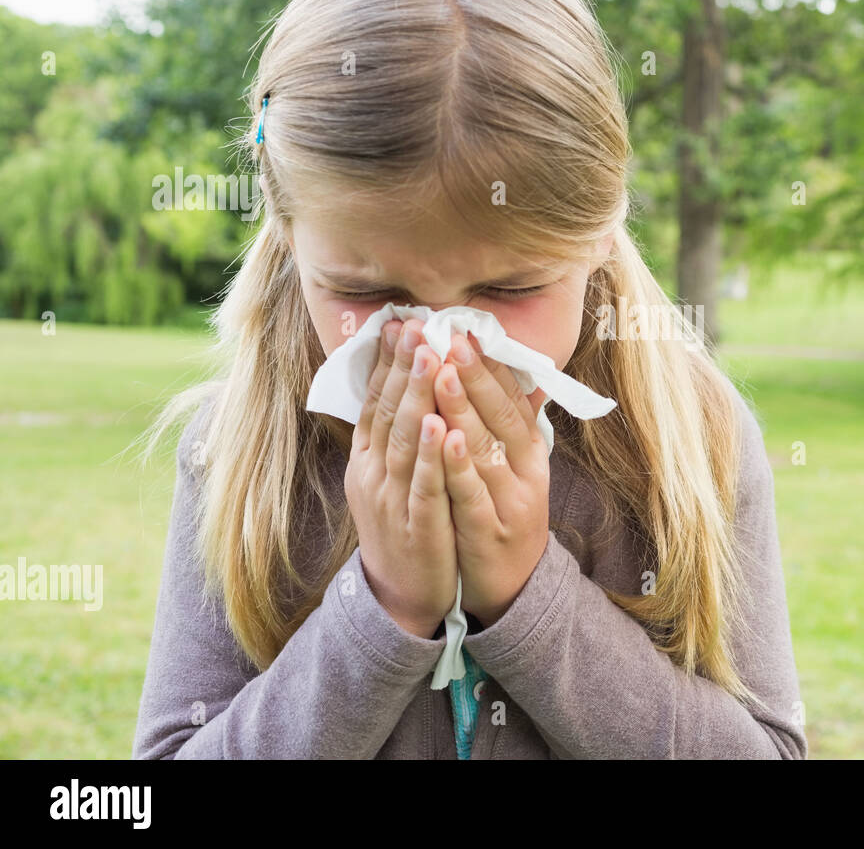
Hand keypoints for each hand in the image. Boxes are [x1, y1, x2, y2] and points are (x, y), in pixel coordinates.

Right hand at [345, 317, 458, 638]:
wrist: (401, 599)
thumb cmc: (405, 527)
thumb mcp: (395, 477)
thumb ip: (402, 434)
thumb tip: (416, 386)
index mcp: (367, 460)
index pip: (375, 402)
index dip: (387, 363)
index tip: (399, 324)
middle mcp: (373, 474)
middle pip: (387, 412)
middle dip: (402, 366)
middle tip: (415, 325)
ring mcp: (392, 500)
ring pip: (403, 442)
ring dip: (415, 397)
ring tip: (428, 358)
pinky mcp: (416, 526)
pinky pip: (423, 486)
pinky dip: (430, 455)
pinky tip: (438, 425)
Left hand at [434, 331, 550, 626]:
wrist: (512, 590)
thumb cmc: (504, 518)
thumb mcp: (516, 471)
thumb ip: (514, 427)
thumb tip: (522, 378)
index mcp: (530, 454)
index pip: (512, 400)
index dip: (491, 366)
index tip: (467, 331)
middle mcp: (525, 472)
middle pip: (500, 416)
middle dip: (474, 374)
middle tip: (450, 336)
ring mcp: (509, 502)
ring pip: (485, 448)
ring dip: (463, 407)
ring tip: (441, 370)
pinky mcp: (488, 531)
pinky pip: (472, 493)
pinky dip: (460, 464)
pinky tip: (446, 436)